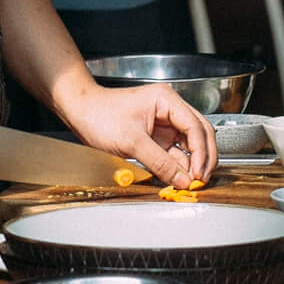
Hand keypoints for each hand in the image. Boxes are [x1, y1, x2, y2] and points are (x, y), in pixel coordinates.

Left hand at [56, 83, 217, 188]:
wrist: (80, 113)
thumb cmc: (100, 115)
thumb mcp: (132, 141)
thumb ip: (159, 162)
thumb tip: (182, 180)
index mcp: (167, 100)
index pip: (195, 126)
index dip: (201, 152)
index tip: (198, 173)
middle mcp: (169, 110)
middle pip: (200, 134)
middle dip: (203, 157)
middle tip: (202, 179)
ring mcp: (164, 124)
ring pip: (190, 145)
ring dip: (192, 164)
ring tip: (192, 182)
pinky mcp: (156, 138)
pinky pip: (175, 153)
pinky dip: (179, 166)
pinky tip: (179, 178)